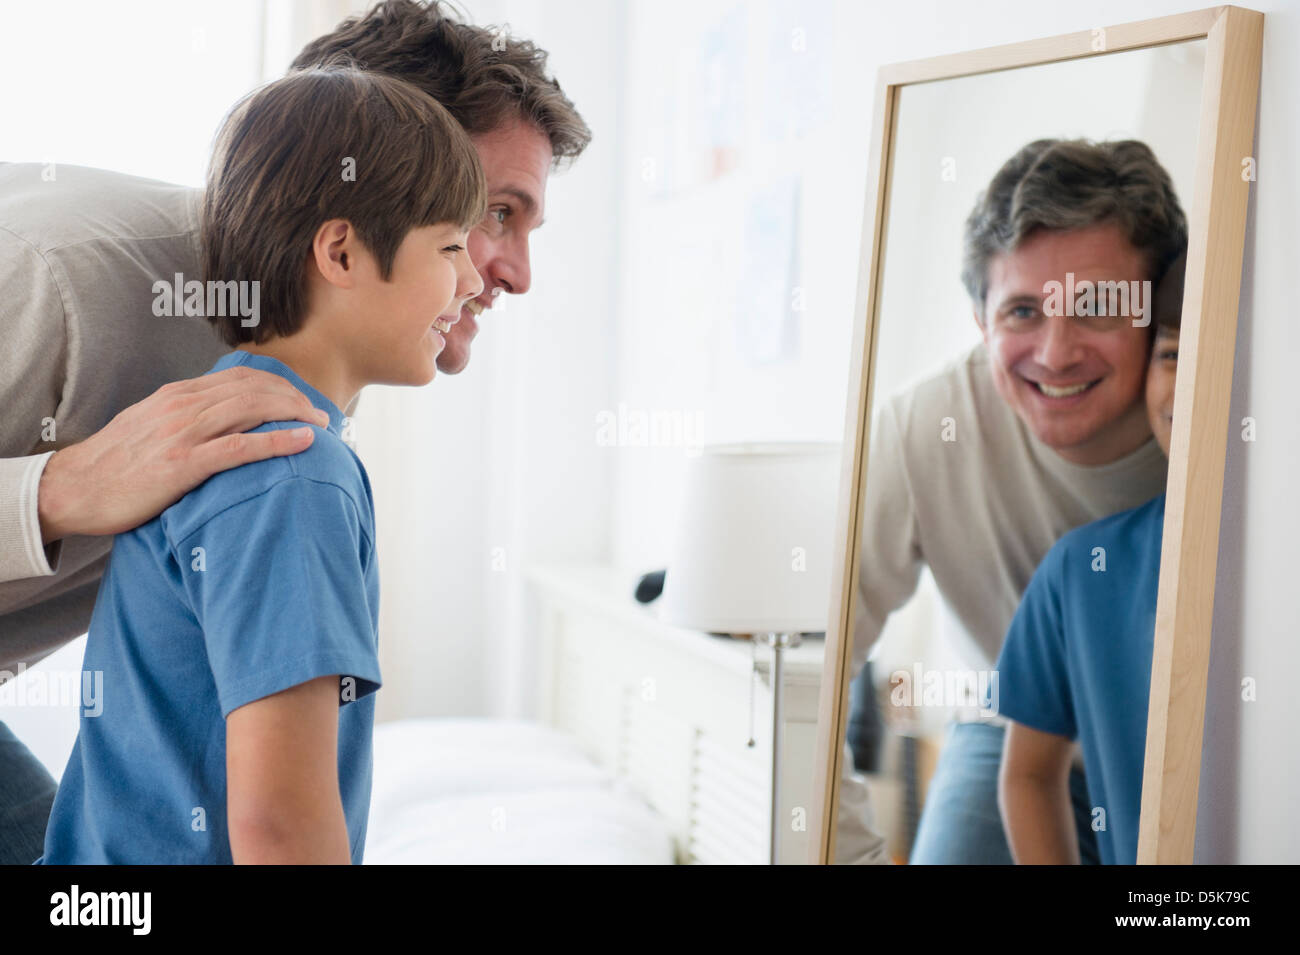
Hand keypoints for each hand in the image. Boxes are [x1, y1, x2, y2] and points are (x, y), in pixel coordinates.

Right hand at [38, 367, 330, 542]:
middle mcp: (183, 406)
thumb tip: (221, 424)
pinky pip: (240, 447)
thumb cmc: (114, 466)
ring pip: (252, 409)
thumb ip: (185, 420)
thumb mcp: (151, 428)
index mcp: (177, 396)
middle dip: (295, 399)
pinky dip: (277, 441)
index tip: (303, 400)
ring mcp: (182, 433)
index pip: (241, 378)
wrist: (71, 489)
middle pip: (254, 389)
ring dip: (295, 415)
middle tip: (324, 415)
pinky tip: (305, 443)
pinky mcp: (182, 464)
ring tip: (324, 426)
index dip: (280, 386)